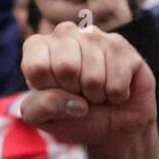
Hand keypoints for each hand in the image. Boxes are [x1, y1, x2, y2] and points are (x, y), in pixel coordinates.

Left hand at [21, 23, 156, 146]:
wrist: (112, 125)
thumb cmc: (74, 117)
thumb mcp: (44, 119)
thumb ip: (38, 108)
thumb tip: (71, 100)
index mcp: (38, 46)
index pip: (36, 67)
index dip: (49, 91)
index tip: (57, 93)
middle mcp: (65, 33)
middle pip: (66, 68)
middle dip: (75, 93)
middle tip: (80, 95)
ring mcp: (95, 36)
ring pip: (93, 77)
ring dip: (97, 96)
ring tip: (97, 93)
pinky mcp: (121, 47)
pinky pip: (117, 83)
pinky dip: (116, 96)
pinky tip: (114, 89)